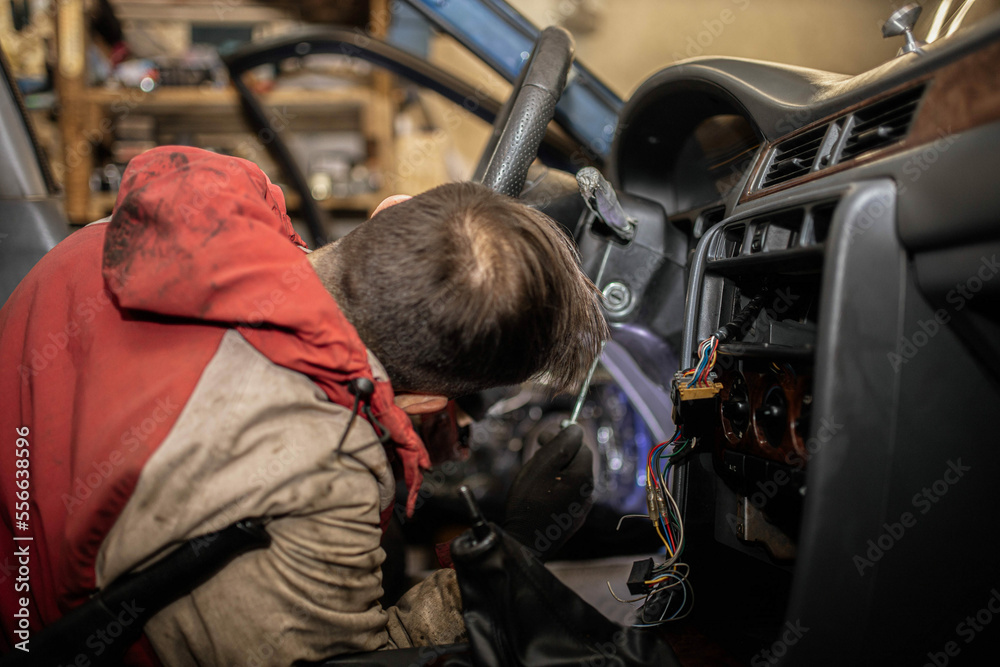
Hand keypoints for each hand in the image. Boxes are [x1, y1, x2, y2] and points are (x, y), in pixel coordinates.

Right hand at [503, 423, 593, 560]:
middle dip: (560, 453)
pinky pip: (568, 495)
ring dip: (557, 470)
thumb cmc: (529, 501)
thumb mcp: (542, 465)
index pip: (581, 446)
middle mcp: (588, 493)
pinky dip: (556, 487)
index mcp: (584, 478)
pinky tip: (540, 494)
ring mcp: (581, 509)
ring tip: (536, 474)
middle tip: (537, 452)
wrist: (524, 543)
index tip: (541, 438)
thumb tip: (576, 429)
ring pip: (572, 478)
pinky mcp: (573, 520)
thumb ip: (561, 444)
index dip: (562, 437)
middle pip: (578, 462)